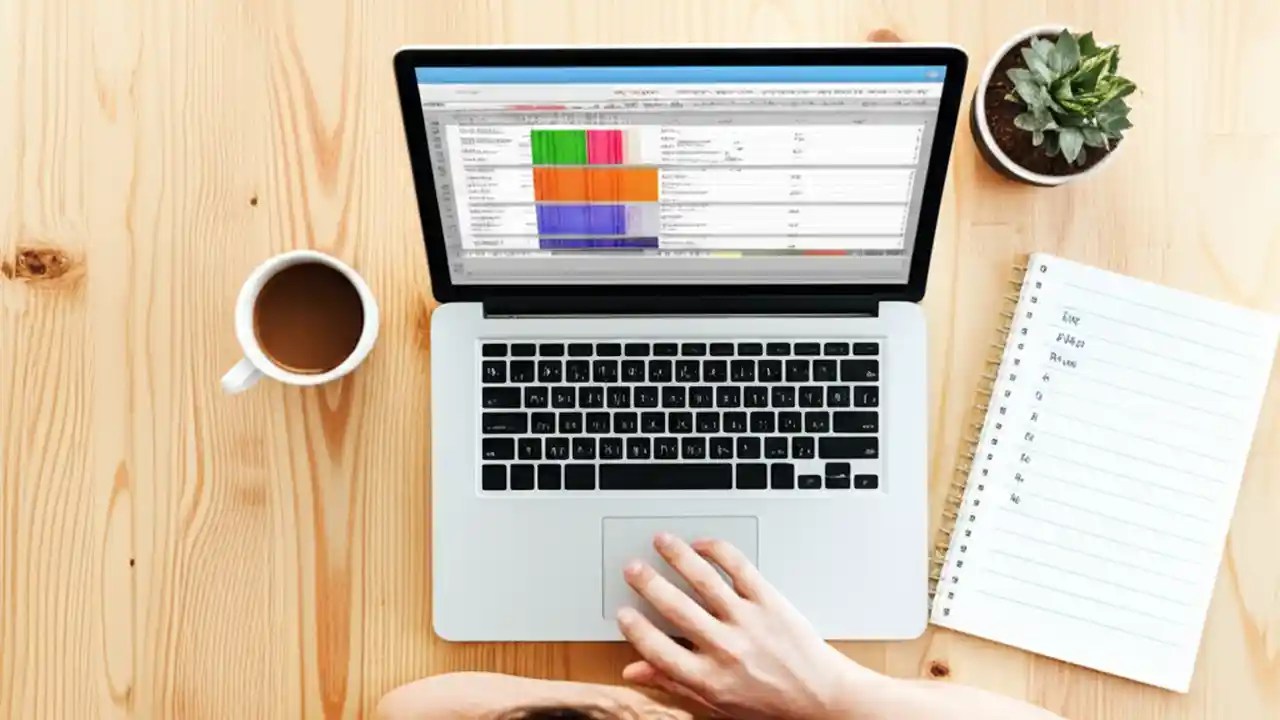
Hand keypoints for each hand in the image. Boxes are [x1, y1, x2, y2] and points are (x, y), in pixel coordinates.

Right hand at [616, 534, 884, 719]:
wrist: (820, 696)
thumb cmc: (769, 703)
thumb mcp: (715, 702)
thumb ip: (673, 683)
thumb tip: (635, 671)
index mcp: (708, 678)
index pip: (658, 650)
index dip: (635, 629)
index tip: (623, 613)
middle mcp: (725, 648)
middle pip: (675, 608)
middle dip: (648, 584)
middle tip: (632, 568)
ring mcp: (748, 621)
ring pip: (704, 580)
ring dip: (678, 557)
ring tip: (662, 542)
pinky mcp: (769, 601)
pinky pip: (739, 568)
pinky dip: (718, 551)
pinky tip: (702, 544)